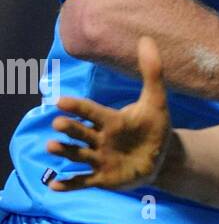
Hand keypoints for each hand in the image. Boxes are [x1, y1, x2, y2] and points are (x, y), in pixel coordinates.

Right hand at [46, 35, 171, 191]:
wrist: (162, 159)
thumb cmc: (154, 129)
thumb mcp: (156, 102)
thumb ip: (152, 72)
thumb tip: (146, 39)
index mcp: (110, 121)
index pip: (92, 111)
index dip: (79, 107)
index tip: (61, 101)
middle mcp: (100, 139)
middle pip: (81, 132)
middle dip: (70, 128)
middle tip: (58, 122)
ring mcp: (99, 159)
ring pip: (78, 155)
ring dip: (64, 151)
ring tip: (51, 147)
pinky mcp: (102, 178)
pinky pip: (83, 181)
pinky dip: (70, 183)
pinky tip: (54, 185)